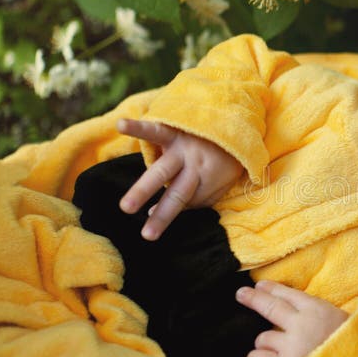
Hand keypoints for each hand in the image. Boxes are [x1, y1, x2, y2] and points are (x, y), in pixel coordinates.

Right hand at [117, 118, 243, 239]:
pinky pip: (155, 130)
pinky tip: (121, 126)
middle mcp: (196, 167)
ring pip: (162, 171)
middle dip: (163, 216)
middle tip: (146, 236)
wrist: (236, 120)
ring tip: (125, 207)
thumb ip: (197, 199)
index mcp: (209, 180)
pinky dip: (138, 128)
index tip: (151, 231)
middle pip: (178, 195)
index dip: (170, 214)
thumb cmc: (224, 158)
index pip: (189, 203)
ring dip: (143, 190)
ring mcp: (184, 149)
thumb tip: (153, 213)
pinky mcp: (174, 131)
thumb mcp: (222, 181)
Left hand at [235, 280, 348, 356]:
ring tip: (279, 349)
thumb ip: (313, 312)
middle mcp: (300, 324)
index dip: (271, 288)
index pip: (287, 294)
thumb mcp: (337, 319)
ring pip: (263, 337)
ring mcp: (291, 345)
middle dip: (253, 298)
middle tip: (241, 294)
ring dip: (266, 342)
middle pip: (270, 307)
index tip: (259, 285)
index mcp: (316, 309)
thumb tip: (288, 306)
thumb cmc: (349, 346)